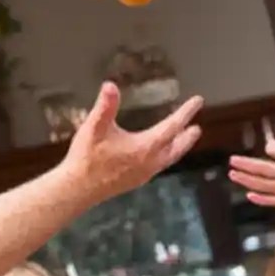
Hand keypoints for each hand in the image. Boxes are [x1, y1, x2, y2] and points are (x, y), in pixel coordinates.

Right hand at [61, 82, 202, 200]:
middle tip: (197, 128)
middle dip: (187, 137)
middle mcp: (150, 162)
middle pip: (176, 148)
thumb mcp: (94, 127)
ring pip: (168, 159)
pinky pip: (158, 167)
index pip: (172, 126)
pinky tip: (159, 155)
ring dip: (178, 148)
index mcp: (145, 147)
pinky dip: (165, 157)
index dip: (185, 112)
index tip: (197, 101)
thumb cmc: (86, 158)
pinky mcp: (136, 181)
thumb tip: (110, 86)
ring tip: (183, 140)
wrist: (77, 190)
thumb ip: (105, 106)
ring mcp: (144, 174)